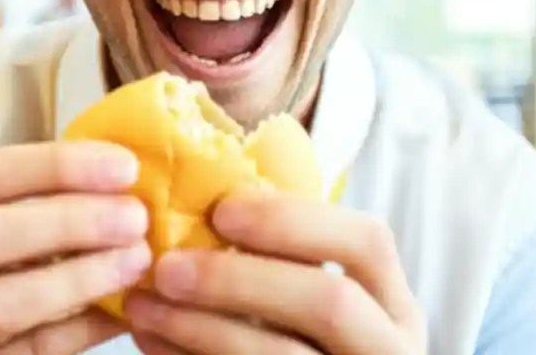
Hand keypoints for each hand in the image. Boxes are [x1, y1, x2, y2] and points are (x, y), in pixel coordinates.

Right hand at [0, 141, 152, 353]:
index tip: (124, 167)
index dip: (56, 166)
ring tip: (133, 262)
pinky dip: (77, 331)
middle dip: (66, 220)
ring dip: (76, 277)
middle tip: (134, 218)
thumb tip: (120, 184)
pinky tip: (119, 314)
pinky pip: (24, 354)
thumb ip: (31, 214)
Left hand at [123, 190, 426, 354]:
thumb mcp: (310, 300)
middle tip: (166, 267)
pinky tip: (151, 343)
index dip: (293, 221)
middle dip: (240, 280)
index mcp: (392, 306)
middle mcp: (387, 350)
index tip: (221, 211)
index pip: (367, 242)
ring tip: (143, 307)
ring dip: (201, 327)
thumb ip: (280, 258)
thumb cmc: (295, 339)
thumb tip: (196, 195)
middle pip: (330, 303)